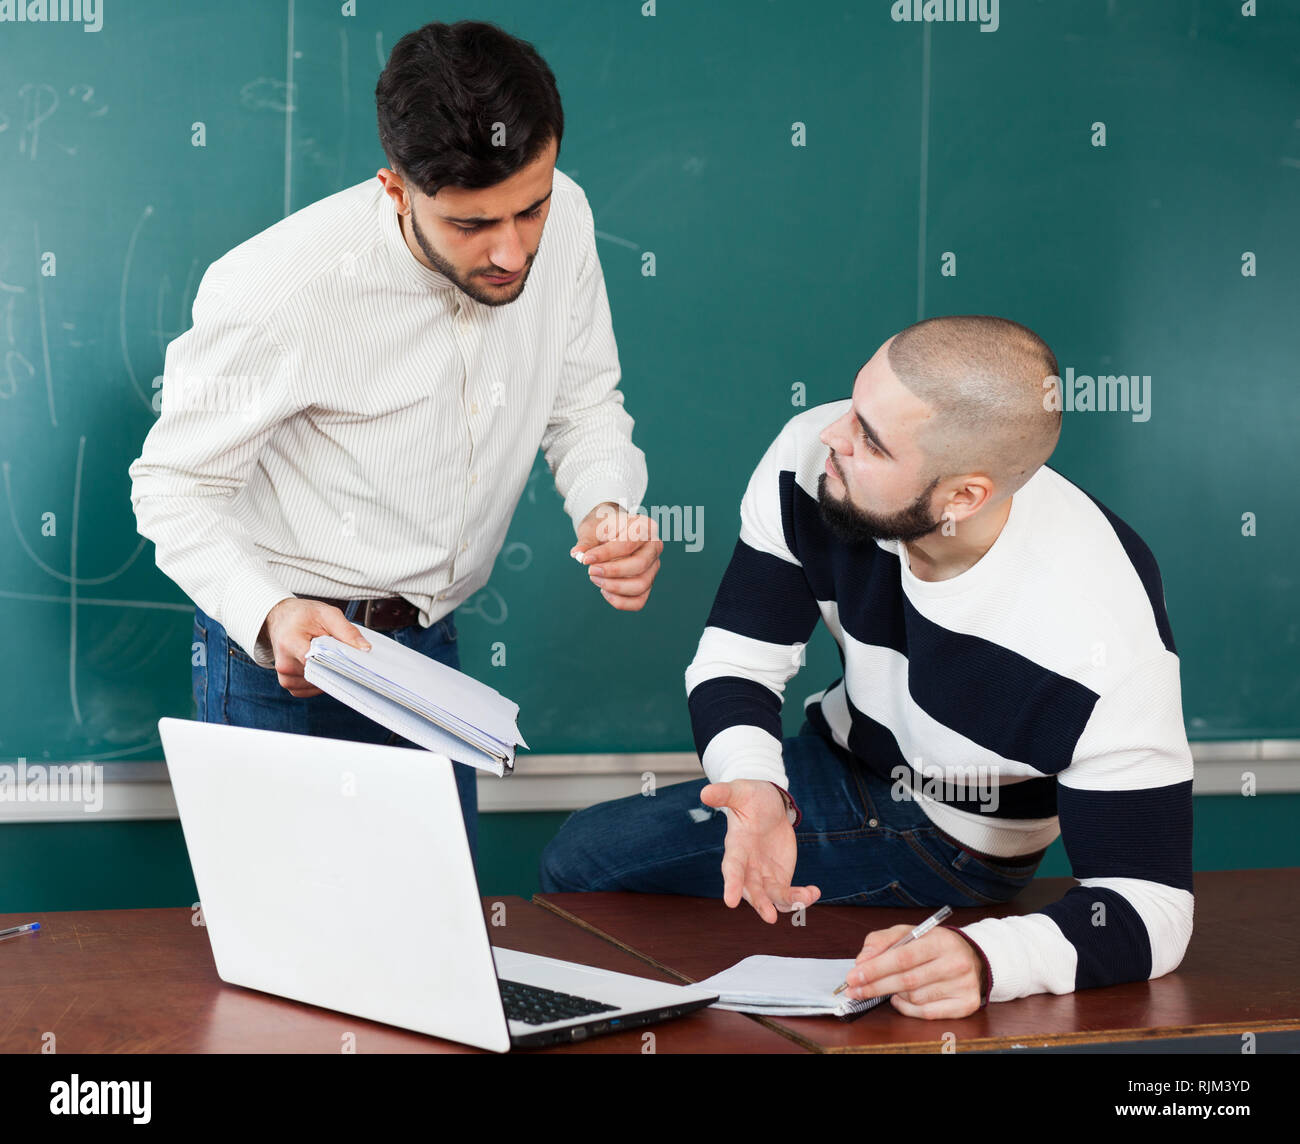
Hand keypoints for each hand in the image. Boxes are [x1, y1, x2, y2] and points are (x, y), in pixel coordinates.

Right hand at [259, 598, 371, 697]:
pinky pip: (310, 689)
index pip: (316, 663)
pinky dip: (319, 679)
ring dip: (327, 672)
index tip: (350, 660)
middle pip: (320, 675)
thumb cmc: (302, 616)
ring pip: (317, 684)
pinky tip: (320, 665)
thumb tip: (365, 648)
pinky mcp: (288, 683)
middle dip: (334, 666)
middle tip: (338, 653)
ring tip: (324, 655)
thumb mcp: (327, 614)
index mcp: (290, 643)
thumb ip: (347, 631)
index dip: (336, 663)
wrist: (281, 619)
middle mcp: (284, 663)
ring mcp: (285, 676)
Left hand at [571, 502, 661, 610]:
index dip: (606, 554)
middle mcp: (654, 547)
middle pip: (639, 565)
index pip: (628, 543)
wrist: (609, 532)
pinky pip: (639, 601)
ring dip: (614, 587)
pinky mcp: (647, 583)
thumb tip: (577, 553)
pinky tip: (604, 591)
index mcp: (644, 526)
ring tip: (595, 579)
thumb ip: (586, 541)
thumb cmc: (602, 529)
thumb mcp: (593, 529)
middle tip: (590, 571)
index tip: (585, 560)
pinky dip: (620, 601)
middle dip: (612, 572)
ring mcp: (653, 567)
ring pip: (641, 585)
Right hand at [700, 779, 819, 922]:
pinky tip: (814, 892)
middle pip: (752, 891)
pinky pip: (789, 895)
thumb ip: (725, 794)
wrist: (768, 805)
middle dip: (761, 904)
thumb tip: (705, 792)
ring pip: (773, 897)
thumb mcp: (739, 791)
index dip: (731, 884)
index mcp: (736, 847)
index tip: (730, 902)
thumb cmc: (750, 798)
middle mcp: (747, 867)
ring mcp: (764, 875)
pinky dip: (801, 898)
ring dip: (788, 902)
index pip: (731, 868)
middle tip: (770, 917)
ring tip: (807, 898)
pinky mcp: (779, 878)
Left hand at [843, 925, 984, 1019]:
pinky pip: (927, 1013)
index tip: (854, 976)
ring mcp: (963, 985)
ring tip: (891, 986)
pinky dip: (908, 1008)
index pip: (902, 957)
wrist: (972, 957)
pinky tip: (901, 998)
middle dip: (875, 986)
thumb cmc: (933, 945)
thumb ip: (882, 941)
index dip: (875, 968)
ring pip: (915, 997)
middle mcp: (955, 963)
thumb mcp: (908, 933)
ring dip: (895, 994)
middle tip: (854, 989)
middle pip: (907, 980)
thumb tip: (862, 961)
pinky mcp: (966, 1004)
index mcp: (940, 940)